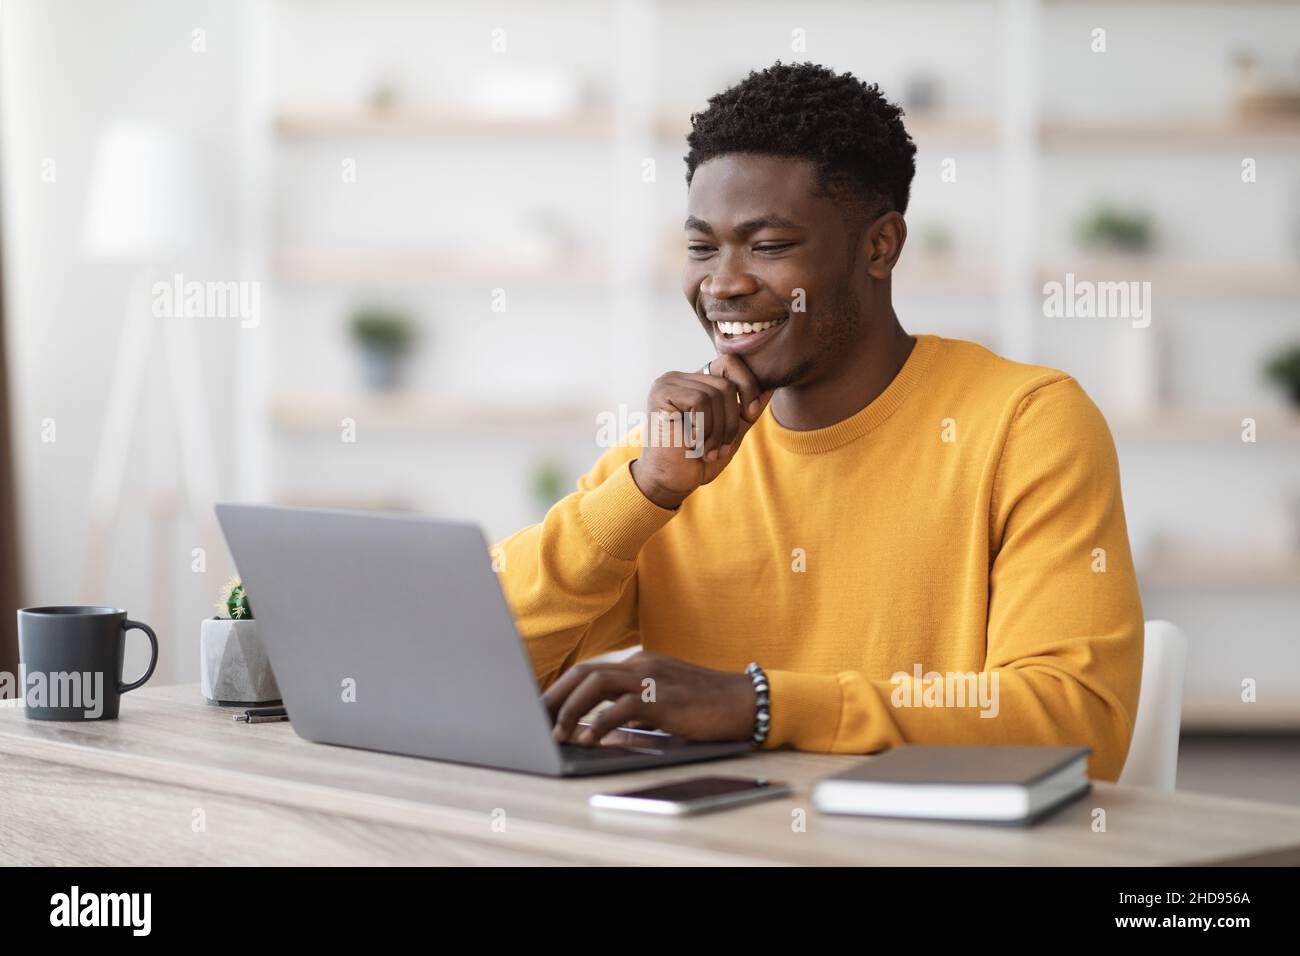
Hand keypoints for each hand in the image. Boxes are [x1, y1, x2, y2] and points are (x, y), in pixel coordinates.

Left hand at [543, 651, 756, 745]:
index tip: (541, 708)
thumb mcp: (663, 704)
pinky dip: (601, 723)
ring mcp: (651, 679)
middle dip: (554, 696)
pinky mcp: (663, 699)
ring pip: (596, 684)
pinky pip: (622, 707)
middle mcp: (641, 665)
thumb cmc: (706, 706)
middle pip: (584, 673)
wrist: (746, 701)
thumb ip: (633, 710)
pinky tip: (589, 739)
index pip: (589, 671)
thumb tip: (601, 731)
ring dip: (570, 708)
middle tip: (534, 718)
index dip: (561, 689)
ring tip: (557, 732)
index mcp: (639, 664)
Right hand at [630, 354, 772, 508]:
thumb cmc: (697, 460)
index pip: (730, 363)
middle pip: (727, 384)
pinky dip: (703, 428)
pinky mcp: (662, 392)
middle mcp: (680, 378)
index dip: (748, 387)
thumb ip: (747, 409)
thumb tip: (771, 386)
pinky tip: (692, 444)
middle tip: (719, 448)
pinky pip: (700, 401)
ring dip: (717, 430)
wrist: (670, 482)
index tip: (749, 416)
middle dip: (731, 421)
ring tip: (705, 450)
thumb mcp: (731, 432)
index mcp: (695, 382)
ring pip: (716, 394)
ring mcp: (669, 382)